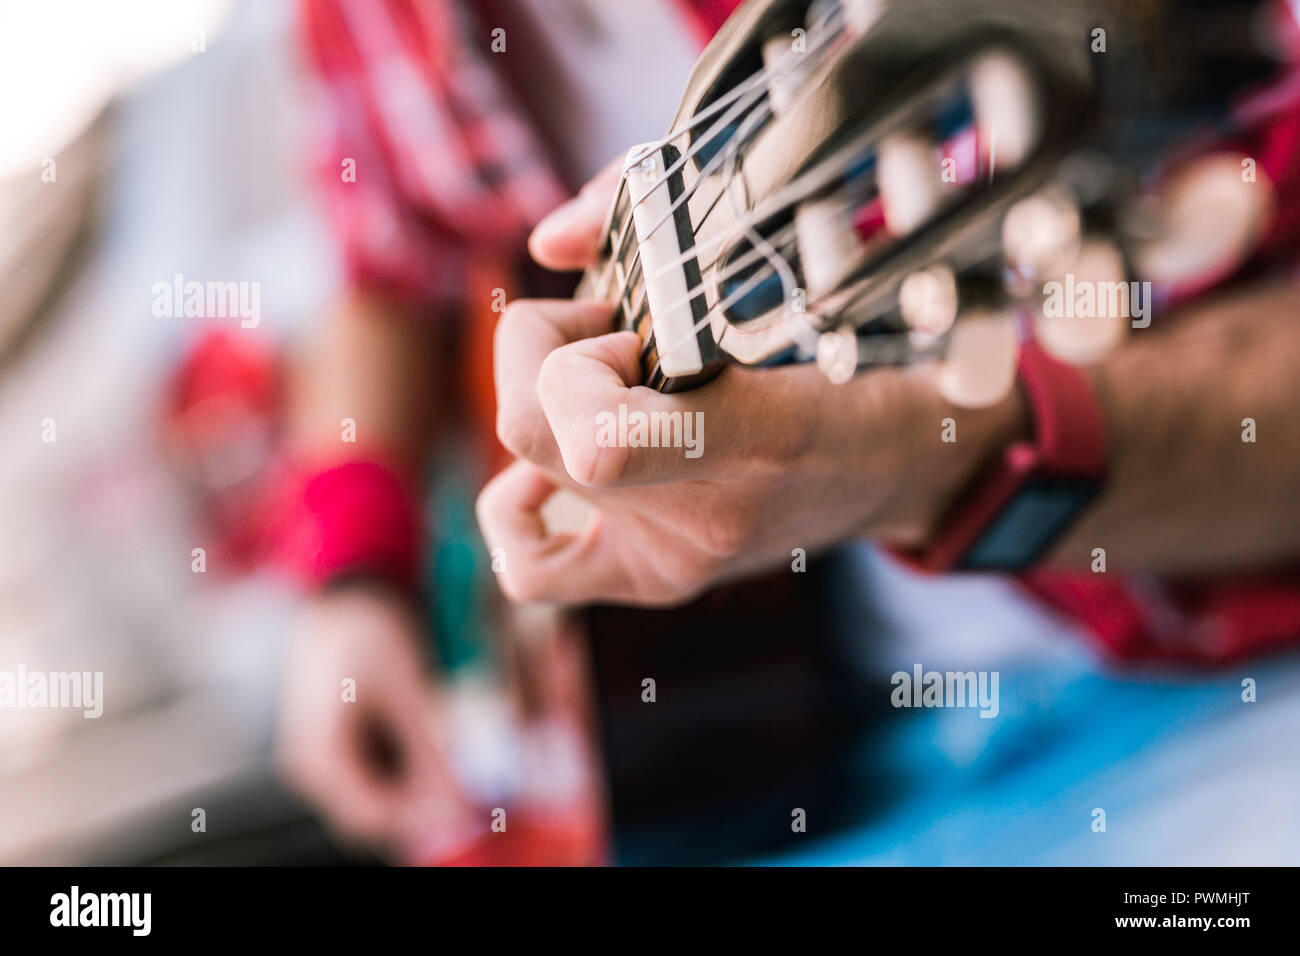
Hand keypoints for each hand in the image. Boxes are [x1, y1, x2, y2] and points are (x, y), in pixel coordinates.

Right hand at [275, 584, 472, 855]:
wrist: (349, 583)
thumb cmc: (368, 627)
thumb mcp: (406, 687)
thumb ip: (432, 745)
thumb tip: (463, 795)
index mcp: (320, 758)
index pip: (374, 817)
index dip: (425, 818)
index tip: (471, 805)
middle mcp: (315, 764)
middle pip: (376, 809)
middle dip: (425, 803)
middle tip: (474, 786)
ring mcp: (326, 752)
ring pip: (381, 791)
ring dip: (420, 784)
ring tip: (460, 759)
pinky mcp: (343, 737)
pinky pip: (380, 768)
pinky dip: (411, 765)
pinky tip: (438, 742)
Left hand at [477, 165, 1026, 605]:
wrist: (901, 463)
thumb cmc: (852, 352)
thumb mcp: (788, 268)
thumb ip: (654, 220)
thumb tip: (548, 243)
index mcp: (758, 436)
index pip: (595, 438)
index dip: (569, 358)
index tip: (627, 325)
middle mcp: (706, 515)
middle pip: (529, 428)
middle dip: (546, 349)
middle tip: (615, 331)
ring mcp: (675, 559)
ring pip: (518, 472)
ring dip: (541, 406)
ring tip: (602, 391)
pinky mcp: (655, 580)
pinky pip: (530, 569)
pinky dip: (516, 508)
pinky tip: (550, 473)